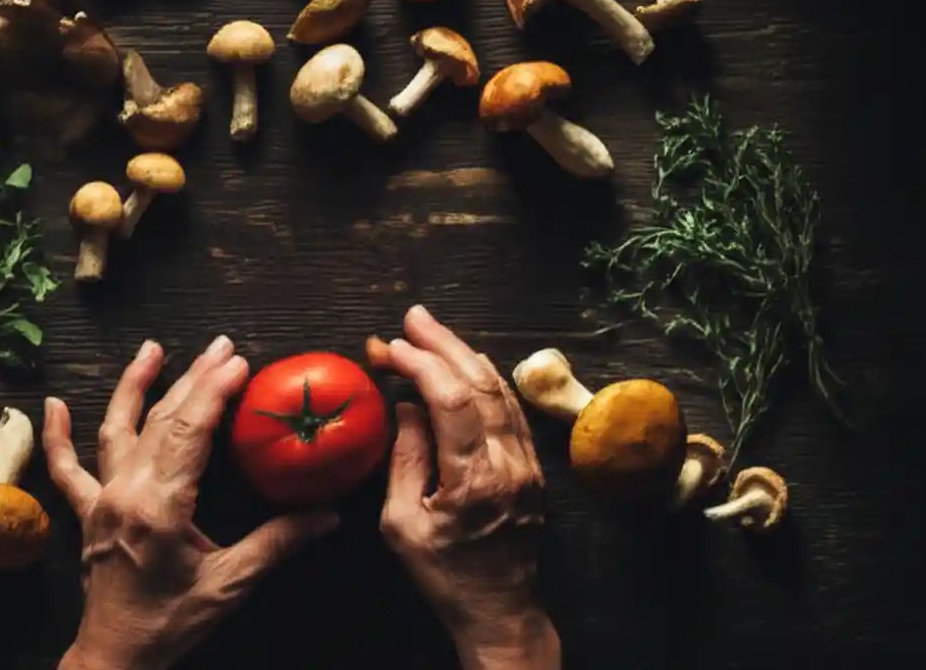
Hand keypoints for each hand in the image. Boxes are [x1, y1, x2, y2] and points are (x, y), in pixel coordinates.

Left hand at [45, 337, 338, 669]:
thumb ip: (277, 544)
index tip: (238, 362)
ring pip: (114, 430)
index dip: (214, 392)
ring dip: (132, 385)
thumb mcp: (229, 586)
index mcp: (160, 507)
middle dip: (193, 378)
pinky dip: (57, 436)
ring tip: (152, 348)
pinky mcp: (87, 514)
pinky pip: (65, 470)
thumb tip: (326, 515)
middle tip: (222, 345)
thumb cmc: (169, 624)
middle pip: (160, 421)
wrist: (115, 658)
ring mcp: (101, 501)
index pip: (189, 433)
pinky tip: (51, 405)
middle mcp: (125, 494)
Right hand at [380, 306, 559, 669]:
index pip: (452, 402)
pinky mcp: (532, 467)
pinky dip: (487, 380)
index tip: (393, 346)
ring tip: (433, 331)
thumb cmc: (443, 573)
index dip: (423, 364)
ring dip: (466, 355)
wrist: (498, 608)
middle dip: (444, 344)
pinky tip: (468, 362)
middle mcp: (508, 465)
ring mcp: (527, 464)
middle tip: (413, 317)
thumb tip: (407, 405)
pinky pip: (512, 411)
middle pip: (481, 385)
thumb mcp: (402, 522)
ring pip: (502, 393)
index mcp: (473, 481)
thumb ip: (405, 458)